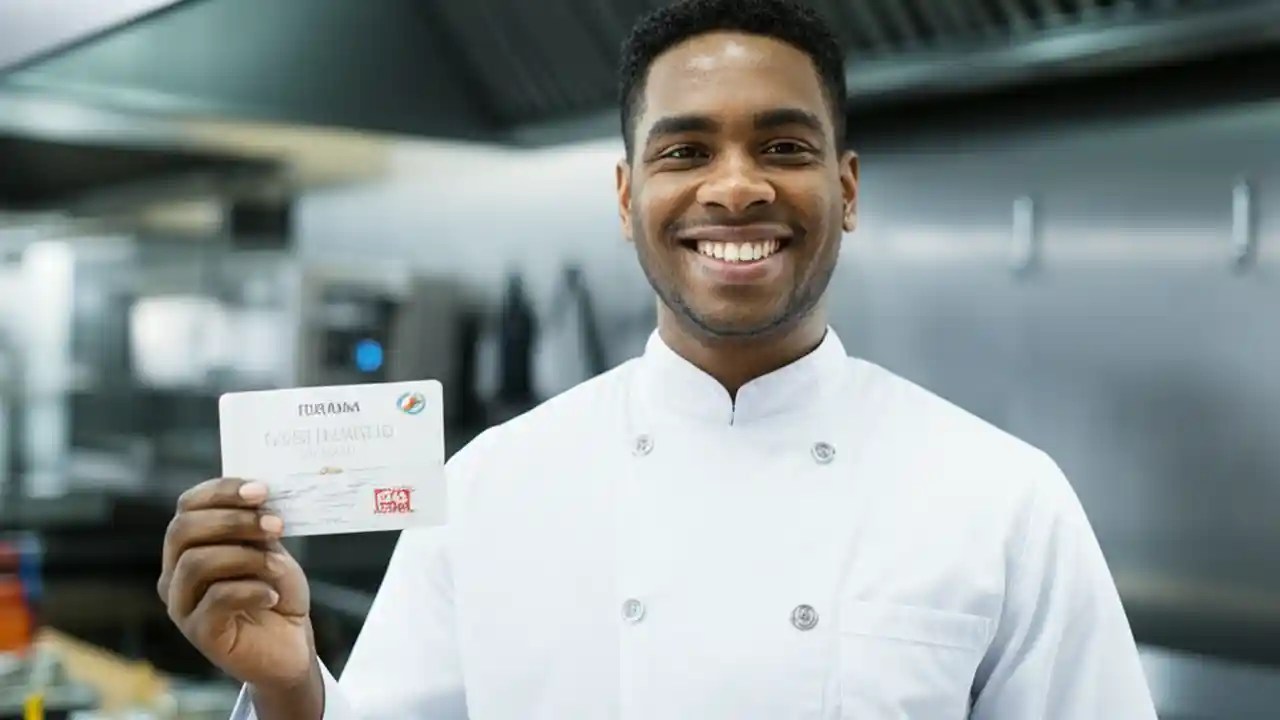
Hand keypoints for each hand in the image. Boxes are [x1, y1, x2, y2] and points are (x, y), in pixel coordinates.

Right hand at [159, 478, 315, 690]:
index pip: (187, 506)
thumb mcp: (269, 549)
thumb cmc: (275, 590)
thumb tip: (258, 492)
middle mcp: (175, 573)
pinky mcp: (199, 632)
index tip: (261, 490)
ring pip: (195, 563)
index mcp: (189, 546)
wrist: (289, 643)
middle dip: (232, 520)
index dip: (221, 491)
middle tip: (274, 525)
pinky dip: (251, 591)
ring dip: (245, 556)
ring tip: (277, 565)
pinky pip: (216, 599)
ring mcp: (182, 604)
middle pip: (183, 530)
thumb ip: (257, 525)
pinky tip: (273, 595)